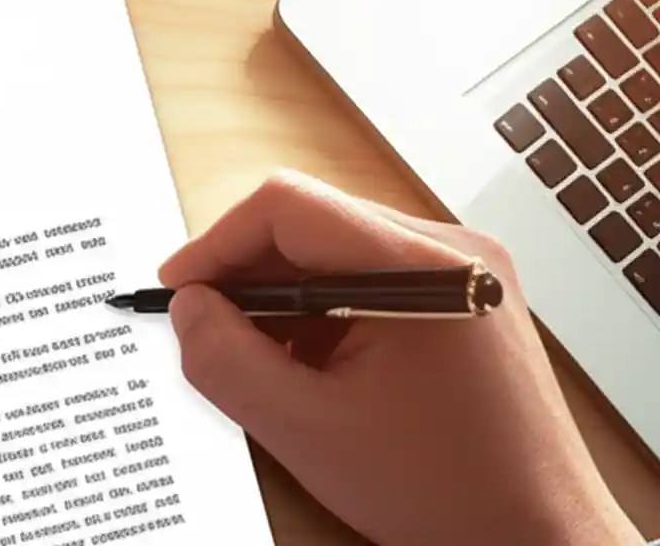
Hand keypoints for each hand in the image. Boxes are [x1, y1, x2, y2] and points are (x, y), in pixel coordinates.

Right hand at [161, 171, 643, 545]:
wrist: (540, 536)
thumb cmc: (445, 492)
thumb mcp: (306, 430)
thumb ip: (227, 361)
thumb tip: (188, 308)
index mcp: (421, 268)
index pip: (290, 206)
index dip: (218, 242)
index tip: (178, 288)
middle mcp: (453, 250)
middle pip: (313, 222)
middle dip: (249, 275)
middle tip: (208, 329)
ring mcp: (466, 271)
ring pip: (338, 250)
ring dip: (287, 298)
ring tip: (268, 362)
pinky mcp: (466, 295)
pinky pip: (371, 278)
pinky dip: (325, 313)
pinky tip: (314, 366)